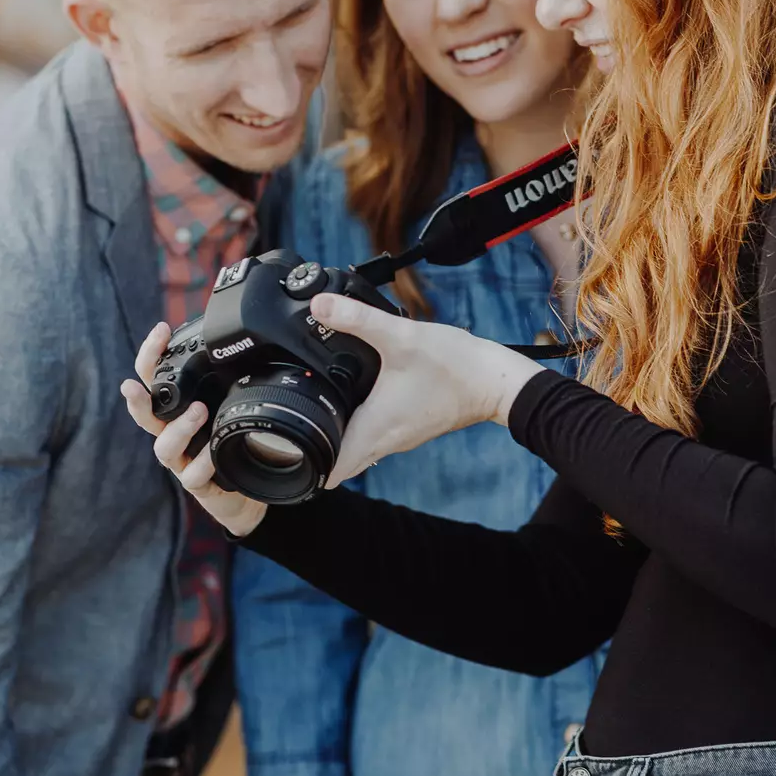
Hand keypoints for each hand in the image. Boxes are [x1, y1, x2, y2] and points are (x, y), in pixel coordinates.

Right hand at [121, 321, 267, 537]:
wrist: (246, 490)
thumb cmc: (233, 440)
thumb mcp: (231, 404)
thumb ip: (229, 380)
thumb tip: (245, 341)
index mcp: (178, 410)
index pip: (154, 379)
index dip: (151, 355)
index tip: (161, 330)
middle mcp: (173, 434)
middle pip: (144, 415)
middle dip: (137, 399)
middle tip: (133, 386)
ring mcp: (183, 461)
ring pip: (164, 447)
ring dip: (179, 428)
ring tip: (200, 411)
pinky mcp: (198, 484)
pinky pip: (193, 476)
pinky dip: (203, 463)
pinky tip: (213, 453)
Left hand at [308, 292, 546, 488]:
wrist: (497, 381)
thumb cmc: (456, 366)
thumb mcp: (400, 336)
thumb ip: (357, 318)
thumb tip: (318, 304)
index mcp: (375, 429)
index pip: (329, 471)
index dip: (301, 465)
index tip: (278, 452)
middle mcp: (385, 441)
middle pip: (338, 464)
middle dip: (311, 454)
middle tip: (286, 430)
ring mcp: (399, 436)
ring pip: (356, 451)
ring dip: (335, 439)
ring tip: (313, 413)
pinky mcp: (410, 426)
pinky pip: (374, 437)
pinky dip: (357, 427)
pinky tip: (354, 400)